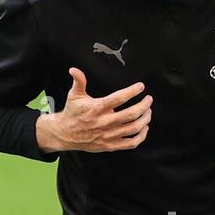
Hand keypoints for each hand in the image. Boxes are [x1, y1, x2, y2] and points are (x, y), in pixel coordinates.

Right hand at [37, 68, 151, 152]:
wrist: (65, 134)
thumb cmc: (73, 112)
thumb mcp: (74, 95)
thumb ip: (78, 81)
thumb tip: (74, 69)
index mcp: (97, 109)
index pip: (118, 98)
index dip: (132, 91)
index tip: (141, 86)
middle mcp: (104, 123)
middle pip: (131, 114)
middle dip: (144, 105)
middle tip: (149, 99)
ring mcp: (108, 135)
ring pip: (133, 128)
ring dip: (145, 119)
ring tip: (148, 112)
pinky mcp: (110, 145)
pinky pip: (131, 143)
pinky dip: (141, 136)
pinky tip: (144, 128)